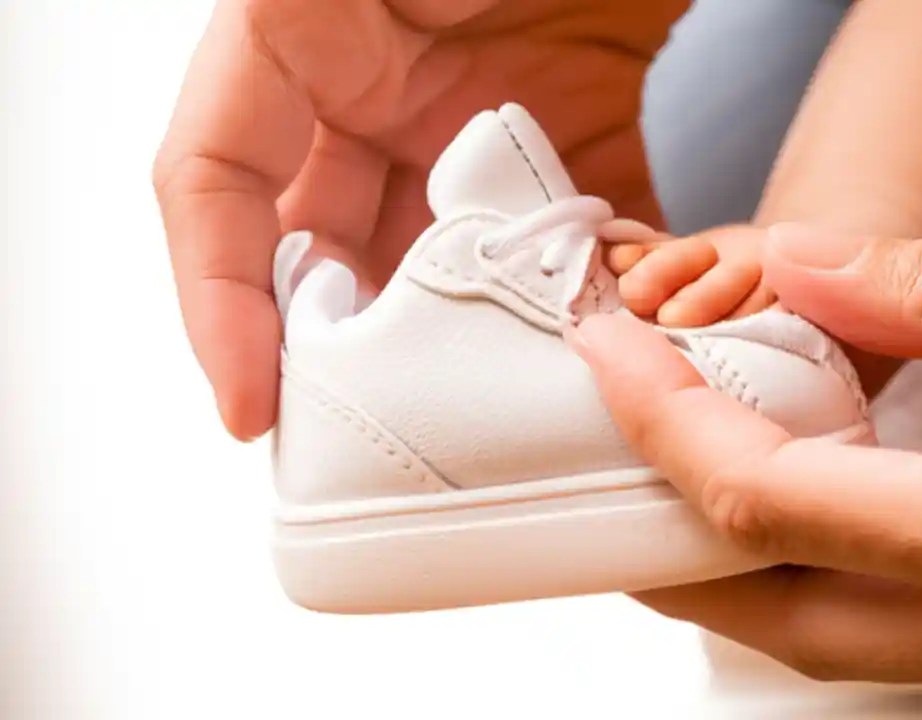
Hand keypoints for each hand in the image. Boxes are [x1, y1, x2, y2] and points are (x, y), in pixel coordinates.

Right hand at [154, 0, 687, 438]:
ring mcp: (482, 115)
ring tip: (532, 396)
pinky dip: (597, 284)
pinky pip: (574, 225)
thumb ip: (316, 28)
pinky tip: (631, 322)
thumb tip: (272, 170)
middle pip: (341, 249)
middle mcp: (380, 87)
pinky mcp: (577, 124)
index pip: (214, 180)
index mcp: (305, 34)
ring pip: (463, 261)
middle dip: (367, 352)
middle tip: (400, 442)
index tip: (249, 402)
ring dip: (495, 334)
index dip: (215, 298)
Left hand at [571, 203, 921, 717]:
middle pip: (785, 617)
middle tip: (629, 442)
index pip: (770, 501)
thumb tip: (807, 270)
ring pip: (861, 650)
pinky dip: (870, 587)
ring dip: (771, 567)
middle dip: (680, 537)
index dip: (660, 425)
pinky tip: (866, 513)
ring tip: (725, 465)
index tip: (609, 360)